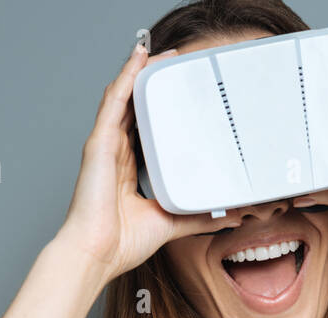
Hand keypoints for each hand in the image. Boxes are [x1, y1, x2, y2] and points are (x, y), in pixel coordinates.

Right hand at [57, 41, 242, 279]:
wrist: (98, 253)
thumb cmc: (121, 243)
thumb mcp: (171, 223)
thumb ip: (198, 215)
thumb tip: (229, 215)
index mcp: (127, 169)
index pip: (143, 130)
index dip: (158, 110)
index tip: (178, 95)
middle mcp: (115, 153)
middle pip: (133, 108)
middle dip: (151, 84)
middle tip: (174, 64)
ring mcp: (105, 145)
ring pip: (123, 96)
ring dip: (140, 71)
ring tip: (159, 53)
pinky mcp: (99, 143)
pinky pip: (115, 101)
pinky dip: (128, 77)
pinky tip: (140, 59)